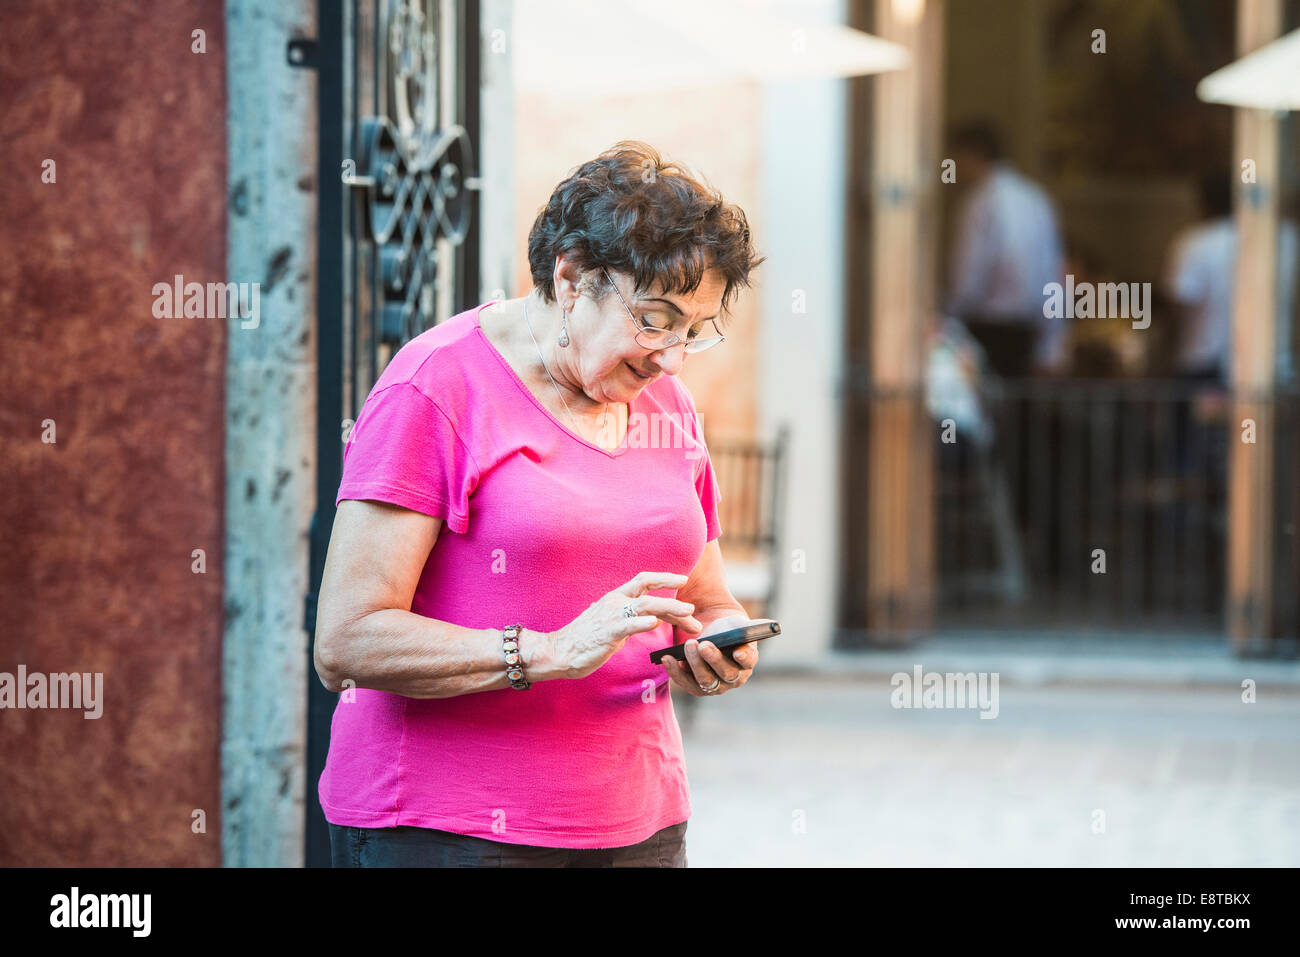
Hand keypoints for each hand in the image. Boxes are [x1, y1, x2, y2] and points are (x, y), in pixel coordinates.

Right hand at [549, 572, 702, 680]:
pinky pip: (628, 625)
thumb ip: (627, 617)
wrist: (558, 651)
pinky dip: (642, 622)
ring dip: (670, 609)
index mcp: (615, 597)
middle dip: (674, 597)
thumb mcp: (608, 622)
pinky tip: (655, 623)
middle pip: (649, 590)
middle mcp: (615, 601)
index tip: (683, 580)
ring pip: (646, 605)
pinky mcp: (607, 632)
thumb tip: (647, 618)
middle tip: (694, 609)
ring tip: (688, 614)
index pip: (643, 580)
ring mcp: (611, 616)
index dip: (664, 578)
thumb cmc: (583, 639)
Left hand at [662, 613, 762, 696]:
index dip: (744, 657)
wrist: (712, 635)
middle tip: (703, 644)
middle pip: (726, 673)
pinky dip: (676, 672)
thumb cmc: (727, 629)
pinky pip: (686, 683)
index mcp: (748, 660)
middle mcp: (734, 677)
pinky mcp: (698, 687)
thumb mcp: (737, 624)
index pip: (749, 661)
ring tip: (688, 645)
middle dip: (714, 658)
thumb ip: (746, 626)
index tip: (737, 652)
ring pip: (705, 680)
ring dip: (695, 664)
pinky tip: (667, 658)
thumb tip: (759, 626)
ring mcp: (716, 685)